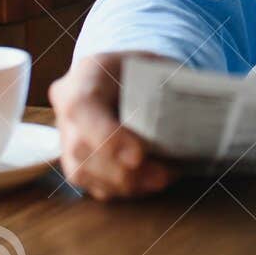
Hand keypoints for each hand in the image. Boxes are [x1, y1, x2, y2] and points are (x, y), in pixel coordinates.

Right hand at [49, 51, 174, 200]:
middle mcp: (66, 107)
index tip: (138, 156)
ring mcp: (66, 135)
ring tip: (161, 180)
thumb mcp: (155, 66)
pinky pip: (90, 183)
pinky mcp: (74, 159)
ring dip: (125, 184)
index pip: (83, 108)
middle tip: (162, 176)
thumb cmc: (142, 70)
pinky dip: (122, 188)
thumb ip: (165, 89)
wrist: (123, 75)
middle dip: (123, 171)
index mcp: (85, 75)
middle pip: (80, 147)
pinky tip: (148, 183)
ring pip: (82, 171)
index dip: (108, 136)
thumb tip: (189, 121)